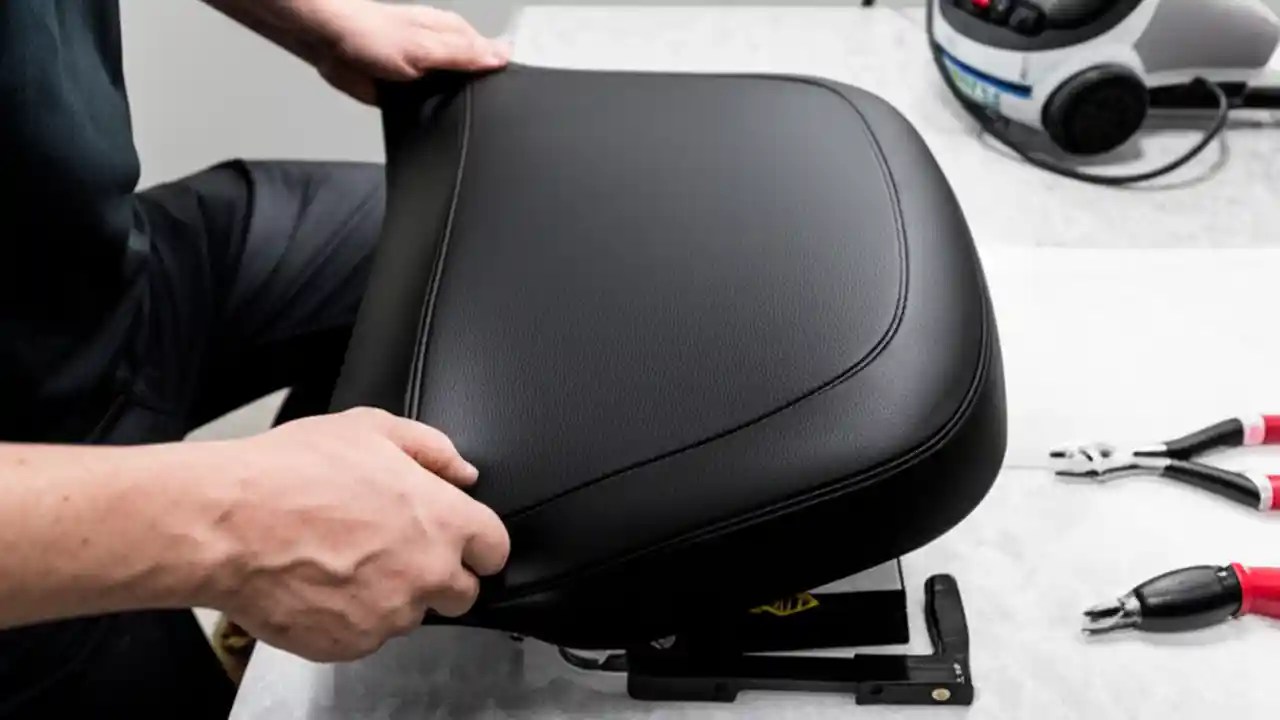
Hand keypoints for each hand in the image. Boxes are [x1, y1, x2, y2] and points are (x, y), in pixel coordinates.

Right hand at [204, 407, 508, 662]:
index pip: (496, 550)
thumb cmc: (292, 472)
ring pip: (410, 615)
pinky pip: (366, 635)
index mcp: (443, 521)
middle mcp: (427, 574)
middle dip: (440, 575)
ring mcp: (390, 615)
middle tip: (397, 551)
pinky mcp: (351, 644)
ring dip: (392, 595)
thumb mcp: (371, 429)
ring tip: (345, 560)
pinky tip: (322, 583)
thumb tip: (462, 471)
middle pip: (462, 593)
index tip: (461, 541)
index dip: (478, 543)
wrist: (228, 524)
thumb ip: (431, 449)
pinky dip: (351, 617)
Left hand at [308, 0, 510, 102]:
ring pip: (452, 98)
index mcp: (452, 35)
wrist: (329, 45)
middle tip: (484, 116)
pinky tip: (434, 124)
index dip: (501, 75)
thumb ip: (464, 54)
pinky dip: (431, 117)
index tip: (511, 95)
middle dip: (478, 96)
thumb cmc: (371, 34)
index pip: (490, 57)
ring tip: (459, 122)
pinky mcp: (409, 94)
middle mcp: (442, 54)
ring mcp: (427, 75)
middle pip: (474, 80)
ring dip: (453, 109)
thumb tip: (502, 56)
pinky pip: (428, 110)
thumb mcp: (426, 45)